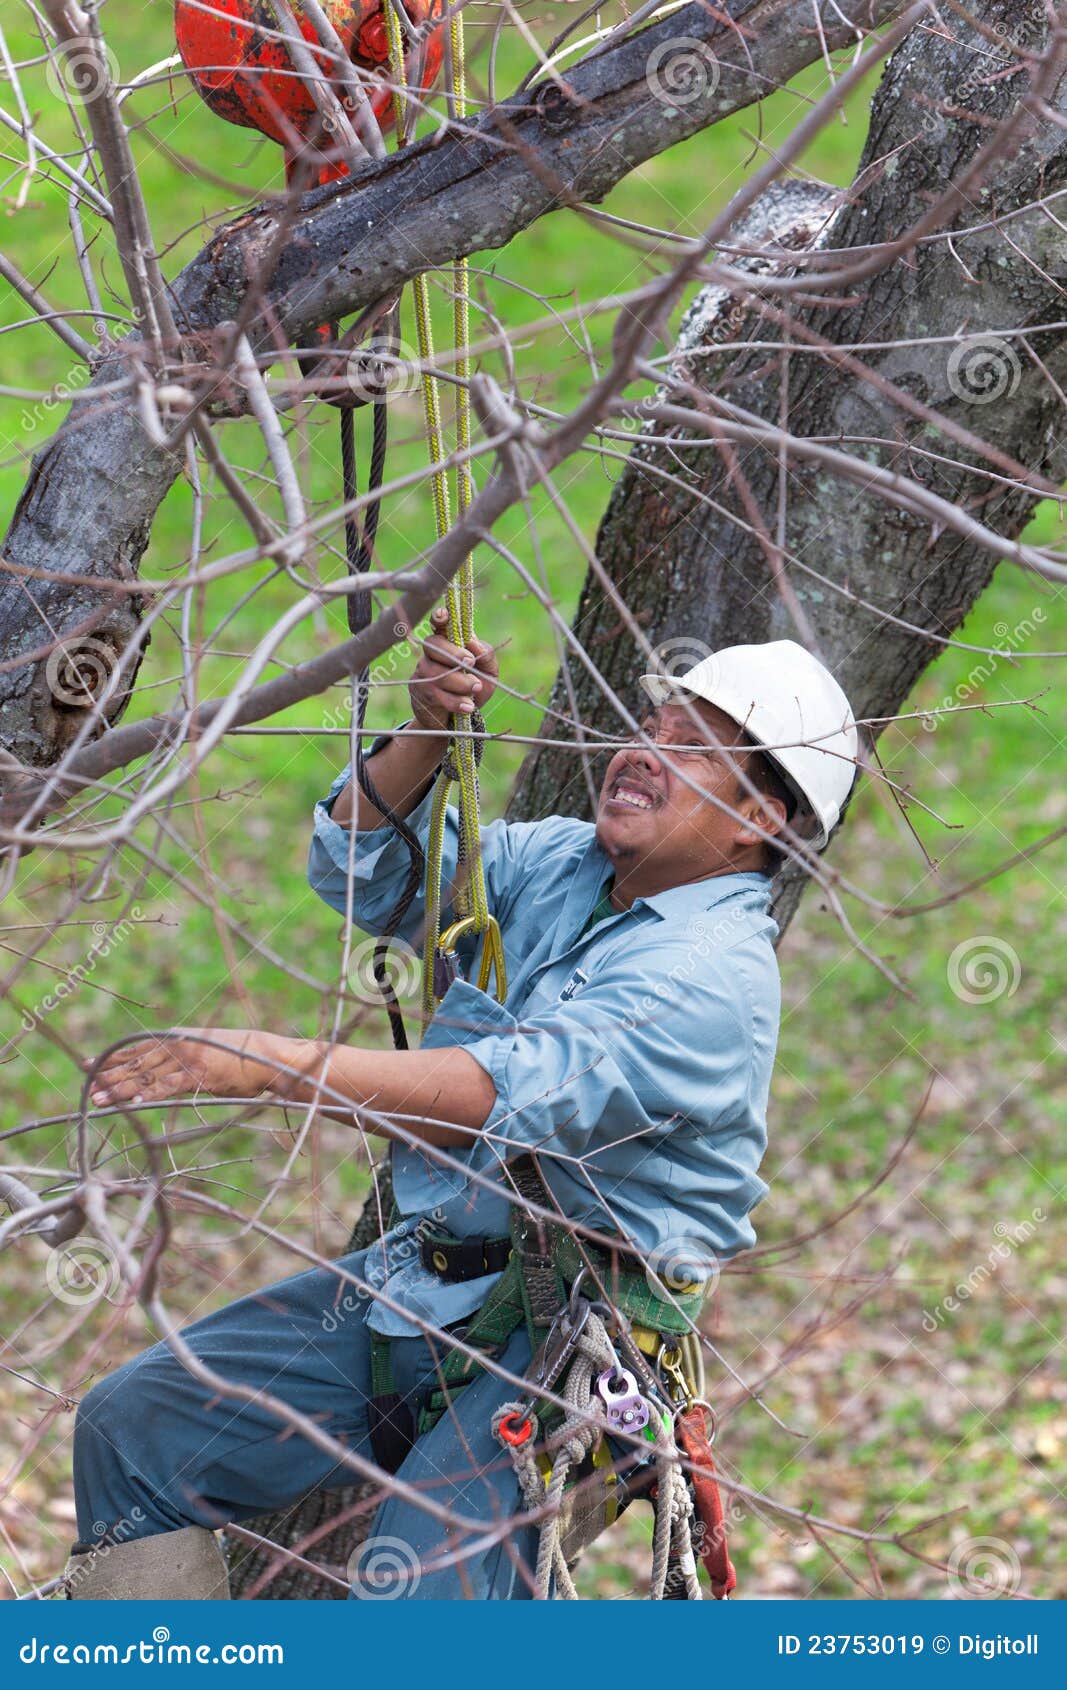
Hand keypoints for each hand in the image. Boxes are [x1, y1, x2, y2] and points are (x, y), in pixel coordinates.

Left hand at [88, 1029, 270, 1108]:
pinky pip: (166, 1087)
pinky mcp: (198, 1075)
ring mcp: (188, 1059)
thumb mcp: (210, 1049)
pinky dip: (147, 1096)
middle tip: (85, 1085)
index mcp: (179, 1037)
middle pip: (136, 1062)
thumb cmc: (242, 1055)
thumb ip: (188, 1056)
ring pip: (146, 1076)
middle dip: (109, 1074)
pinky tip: (130, 1105)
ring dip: (120, 1089)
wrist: (269, 1055)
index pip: (138, 1048)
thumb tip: (172, 1069)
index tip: (90, 1065)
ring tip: (97, 1098)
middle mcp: (179, 1045)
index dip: (113, 1058)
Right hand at [408, 606, 498, 731]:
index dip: (439, 618)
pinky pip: (435, 694)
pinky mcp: (419, 692)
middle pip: (433, 645)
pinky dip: (455, 701)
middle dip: (452, 653)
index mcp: (449, 642)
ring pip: (435, 672)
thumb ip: (486, 656)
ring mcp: (422, 672)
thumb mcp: (488, 672)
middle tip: (470, 662)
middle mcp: (431, 654)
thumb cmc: (473, 687)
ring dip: (458, 681)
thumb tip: (473, 643)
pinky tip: (468, 706)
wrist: (458, 719)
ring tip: (474, 688)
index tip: (444, 615)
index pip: (439, 625)